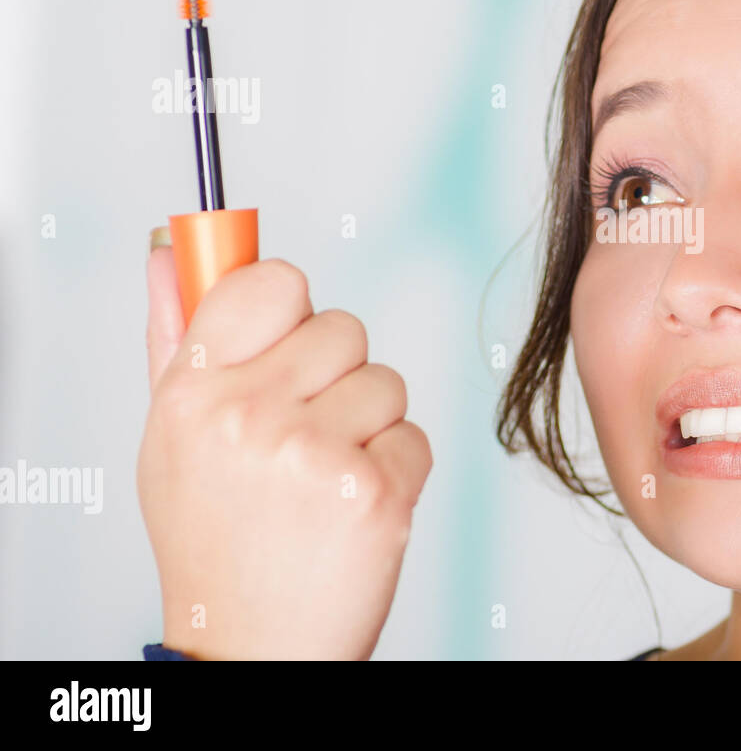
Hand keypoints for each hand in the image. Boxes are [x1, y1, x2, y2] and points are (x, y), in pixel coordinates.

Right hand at [138, 243, 431, 658]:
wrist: (251, 647)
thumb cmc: (214, 538)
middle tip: (302, 437)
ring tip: (322, 481)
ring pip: (386, 382)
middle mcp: (249, 416)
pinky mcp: (374, 492)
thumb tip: (169, 250)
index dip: (291, 307)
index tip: (288, 336)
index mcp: (193, 393)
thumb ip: (175, 337)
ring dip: (369, 426)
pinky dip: (396, 471)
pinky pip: (414, 437)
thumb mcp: (172, 439)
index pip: (271, 281)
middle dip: (336, 375)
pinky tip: (352, 509)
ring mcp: (314, 454)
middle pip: (344, 327)